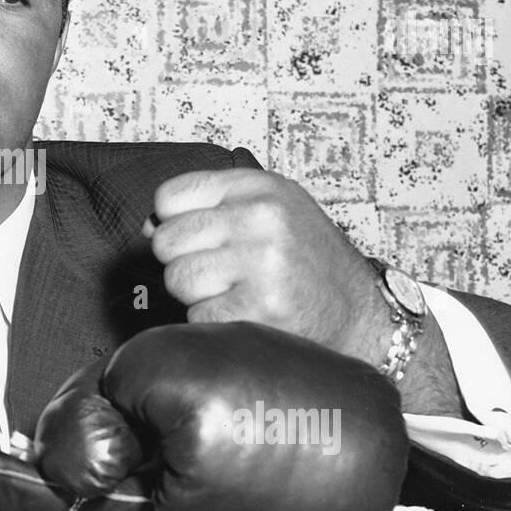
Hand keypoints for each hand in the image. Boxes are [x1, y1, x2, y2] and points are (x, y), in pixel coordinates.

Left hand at [143, 169, 388, 364]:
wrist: (361, 315)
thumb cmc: (309, 263)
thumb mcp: (273, 211)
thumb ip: (211, 208)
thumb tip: (149, 226)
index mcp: (262, 188)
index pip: (171, 195)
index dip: (173, 222)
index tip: (196, 238)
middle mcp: (262, 220)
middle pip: (167, 240)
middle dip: (183, 262)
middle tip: (218, 273)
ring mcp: (261, 265)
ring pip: (177, 279)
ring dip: (196, 295)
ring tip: (233, 293)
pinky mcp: (259, 309)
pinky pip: (196, 316)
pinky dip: (211, 322)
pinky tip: (243, 315)